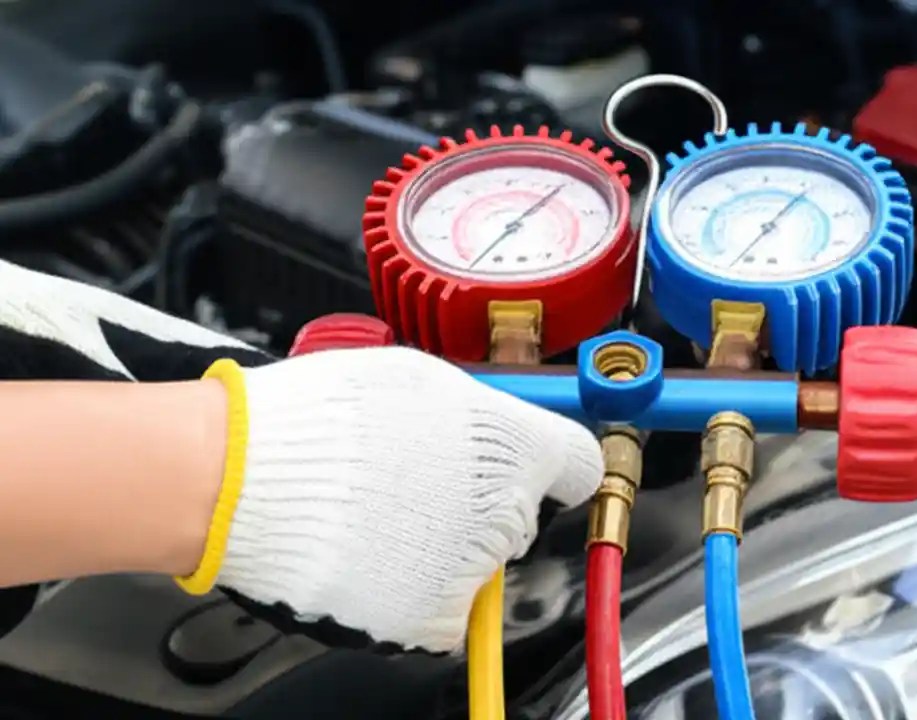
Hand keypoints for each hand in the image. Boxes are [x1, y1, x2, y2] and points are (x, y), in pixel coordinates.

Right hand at [187, 346, 602, 651]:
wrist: (240, 480)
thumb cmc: (318, 420)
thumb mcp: (418, 380)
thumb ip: (484, 411)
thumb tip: (511, 425)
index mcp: (510, 444)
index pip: (579, 463)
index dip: (559, 463)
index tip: (553, 468)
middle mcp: (503, 510)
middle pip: (519, 514)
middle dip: (482, 501)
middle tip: (417, 479)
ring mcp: (467, 568)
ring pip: (478, 562)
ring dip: (444, 545)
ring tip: (378, 513)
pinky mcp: (427, 617)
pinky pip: (442, 609)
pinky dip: (414, 589)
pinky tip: (371, 553)